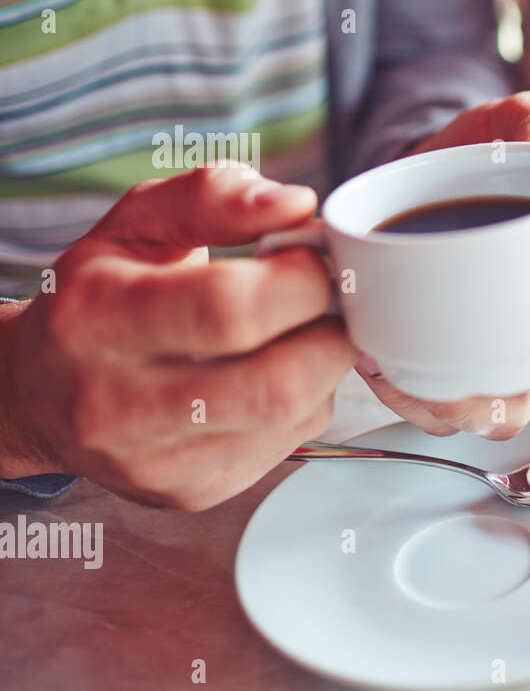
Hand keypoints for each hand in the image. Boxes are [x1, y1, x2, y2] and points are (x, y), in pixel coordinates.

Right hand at [0, 165, 356, 508]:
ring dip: (326, 364)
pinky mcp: (191, 493)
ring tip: (303, 328)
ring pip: (294, 417)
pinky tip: (277, 372)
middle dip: (330, 329)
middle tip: (329, 297)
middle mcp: (117, 404)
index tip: (314, 254)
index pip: (228, 310)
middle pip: (275, 383)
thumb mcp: (134, 223)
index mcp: (95, 320)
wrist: (37, 391)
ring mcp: (156, 462)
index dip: (301, 278)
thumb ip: (212, 197)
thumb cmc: (95, 296)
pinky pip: (291, 443)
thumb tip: (295, 205)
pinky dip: (307, 401)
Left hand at [360, 91, 529, 437]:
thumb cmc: (479, 152)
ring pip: (457, 418)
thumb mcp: (515, 124)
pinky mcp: (408, 354)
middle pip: (511, 411)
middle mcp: (510, 344)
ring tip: (397, 368)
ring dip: (431, 407)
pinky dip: (390, 391)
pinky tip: (372, 358)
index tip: (516, 340)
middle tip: (450, 374)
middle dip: (483, 405)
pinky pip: (408, 404)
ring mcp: (459, 356)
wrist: (418, 159)